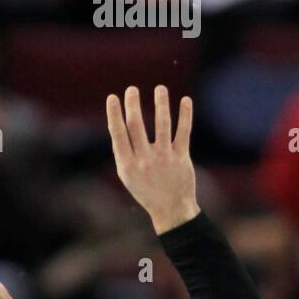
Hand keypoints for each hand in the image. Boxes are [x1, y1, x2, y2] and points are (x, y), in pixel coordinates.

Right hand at [106, 86, 198, 234]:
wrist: (171, 209)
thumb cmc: (145, 188)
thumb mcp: (127, 174)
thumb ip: (122, 150)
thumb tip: (116, 121)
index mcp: (127, 164)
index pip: (118, 134)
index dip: (114, 114)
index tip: (113, 97)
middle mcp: (144, 160)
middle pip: (136, 126)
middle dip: (133, 104)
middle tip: (132, 89)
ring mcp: (164, 158)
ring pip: (162, 125)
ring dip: (161, 104)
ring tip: (160, 88)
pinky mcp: (181, 158)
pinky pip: (183, 132)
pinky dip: (185, 115)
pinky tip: (185, 100)